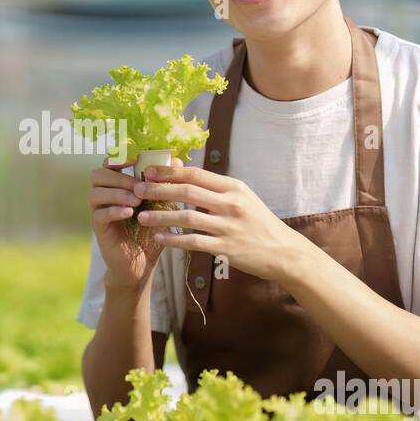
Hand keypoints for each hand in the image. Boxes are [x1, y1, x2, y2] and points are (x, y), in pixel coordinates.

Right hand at [87, 155, 173, 291]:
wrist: (142, 263)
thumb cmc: (151, 230)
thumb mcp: (163, 204)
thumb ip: (167, 183)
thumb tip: (177, 160)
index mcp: (117, 185)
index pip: (109, 162)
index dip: (120, 157)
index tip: (136, 159)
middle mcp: (104, 195)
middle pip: (98, 174)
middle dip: (120, 177)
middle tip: (140, 186)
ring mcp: (99, 211)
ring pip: (95, 192)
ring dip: (117, 193)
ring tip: (137, 201)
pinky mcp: (98, 228)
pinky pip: (99, 214)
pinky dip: (115, 211)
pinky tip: (130, 213)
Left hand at [132, 163, 305, 283]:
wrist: (282, 251)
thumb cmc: (257, 222)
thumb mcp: (241, 197)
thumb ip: (213, 186)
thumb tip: (180, 169)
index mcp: (233, 187)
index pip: (195, 174)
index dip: (169, 172)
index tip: (148, 172)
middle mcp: (231, 204)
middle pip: (187, 192)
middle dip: (159, 190)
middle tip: (137, 191)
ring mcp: (229, 227)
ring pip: (187, 217)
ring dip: (161, 216)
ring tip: (142, 216)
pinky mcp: (226, 248)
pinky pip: (193, 242)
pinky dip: (173, 239)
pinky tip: (158, 237)